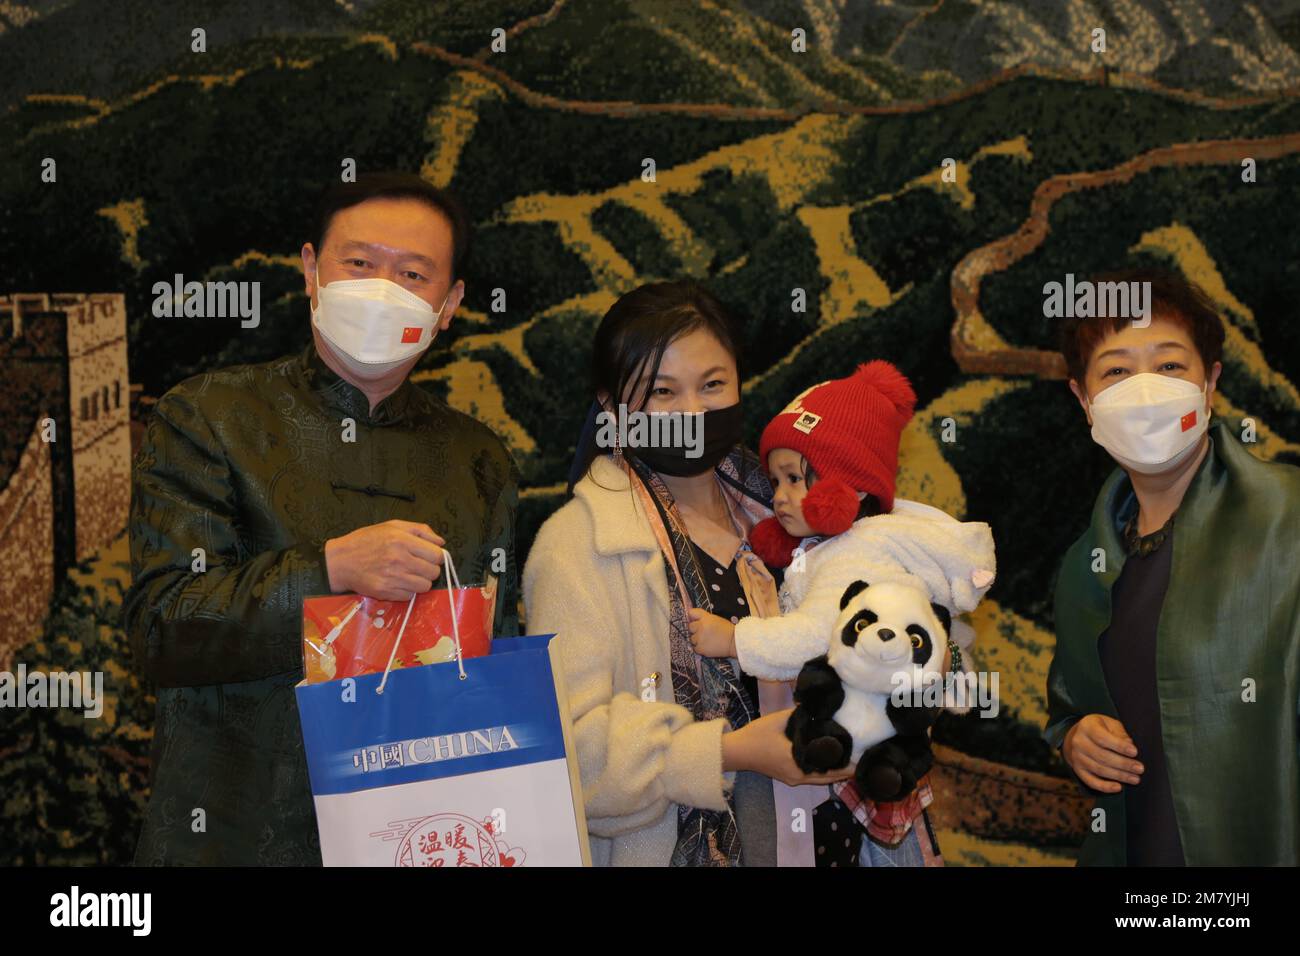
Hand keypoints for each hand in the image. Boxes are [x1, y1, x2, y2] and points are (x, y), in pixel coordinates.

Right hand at [324, 520, 445, 600]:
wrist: (339, 561)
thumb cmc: (365, 540)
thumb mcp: (391, 526)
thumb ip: (419, 530)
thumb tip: (441, 542)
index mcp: (403, 540)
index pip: (437, 555)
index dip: (436, 556)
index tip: (429, 556)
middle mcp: (400, 559)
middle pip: (433, 572)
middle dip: (429, 569)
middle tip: (418, 566)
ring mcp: (393, 578)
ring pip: (424, 586)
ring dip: (420, 581)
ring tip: (408, 574)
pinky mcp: (386, 592)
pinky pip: (409, 596)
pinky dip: (407, 591)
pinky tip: (397, 582)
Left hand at [687, 608, 735, 657]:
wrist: (735, 642)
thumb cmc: (727, 630)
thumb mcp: (716, 619)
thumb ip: (704, 618)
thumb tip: (693, 619)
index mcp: (706, 617)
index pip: (691, 613)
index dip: (692, 617)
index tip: (695, 621)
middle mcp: (701, 626)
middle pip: (690, 627)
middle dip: (696, 630)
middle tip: (704, 633)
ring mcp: (699, 638)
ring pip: (692, 639)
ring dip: (698, 640)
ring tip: (708, 641)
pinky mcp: (700, 648)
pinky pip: (695, 648)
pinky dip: (700, 648)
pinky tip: (708, 647)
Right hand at [723, 709, 854, 786]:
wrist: (737, 752)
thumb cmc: (756, 735)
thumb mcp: (778, 720)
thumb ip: (799, 714)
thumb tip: (817, 709)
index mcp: (797, 760)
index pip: (828, 765)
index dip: (845, 763)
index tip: (861, 756)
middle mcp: (798, 775)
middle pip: (828, 777)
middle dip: (845, 770)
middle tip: (862, 761)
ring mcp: (793, 779)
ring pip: (821, 779)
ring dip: (835, 773)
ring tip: (851, 763)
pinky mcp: (789, 778)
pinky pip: (813, 778)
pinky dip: (824, 773)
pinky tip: (832, 764)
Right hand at [1062, 714, 1142, 792]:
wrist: (1079, 736)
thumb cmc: (1101, 729)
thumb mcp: (1110, 724)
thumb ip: (1119, 733)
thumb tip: (1129, 745)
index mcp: (1087, 727)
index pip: (1102, 738)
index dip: (1119, 746)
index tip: (1135, 752)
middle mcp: (1079, 742)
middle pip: (1102, 756)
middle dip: (1123, 764)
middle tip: (1140, 769)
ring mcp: (1077, 757)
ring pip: (1099, 769)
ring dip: (1119, 776)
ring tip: (1135, 778)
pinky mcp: (1078, 770)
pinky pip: (1091, 781)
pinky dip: (1105, 787)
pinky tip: (1118, 788)